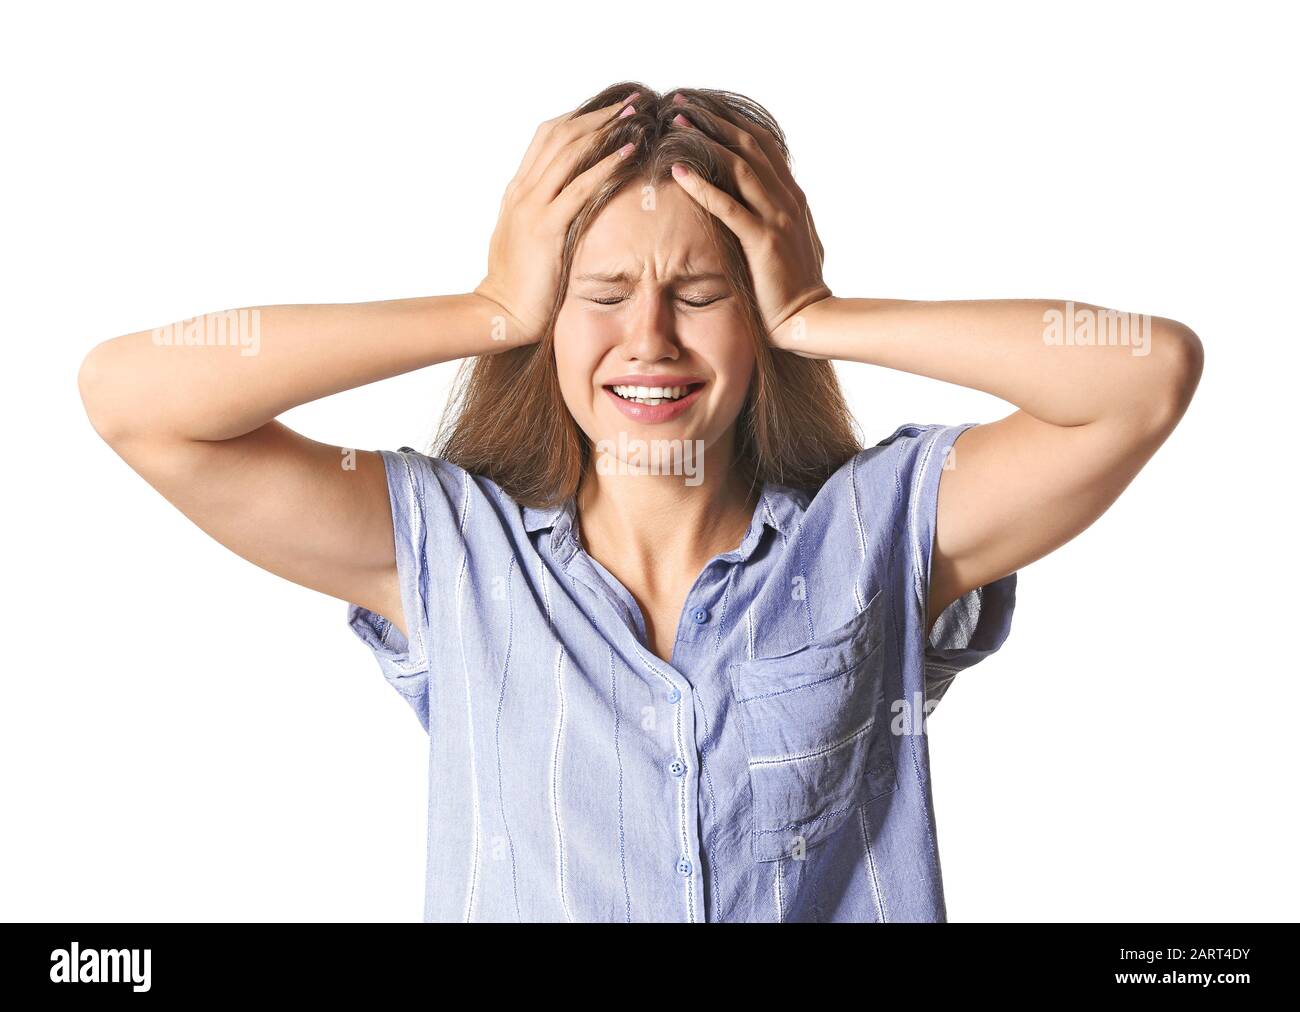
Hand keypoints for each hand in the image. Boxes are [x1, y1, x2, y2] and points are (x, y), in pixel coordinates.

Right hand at [474, 95, 640, 343]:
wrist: (500, 312)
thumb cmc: (517, 284)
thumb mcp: (525, 239)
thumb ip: (541, 216)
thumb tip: (565, 207)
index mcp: (519, 191)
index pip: (548, 137)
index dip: (580, 118)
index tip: (611, 109)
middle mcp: (523, 191)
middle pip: (561, 134)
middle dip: (599, 115)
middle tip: (632, 102)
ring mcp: (532, 207)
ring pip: (569, 152)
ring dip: (606, 129)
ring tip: (636, 116)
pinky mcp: (546, 228)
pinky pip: (579, 188)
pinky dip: (606, 166)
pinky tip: (629, 152)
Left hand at [666, 96, 831, 347]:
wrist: (809, 319)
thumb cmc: (795, 287)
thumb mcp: (792, 241)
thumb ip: (778, 217)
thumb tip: (764, 204)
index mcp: (792, 196)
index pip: (762, 144)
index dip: (731, 120)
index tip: (701, 106)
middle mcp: (786, 199)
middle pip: (748, 144)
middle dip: (712, 118)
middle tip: (680, 101)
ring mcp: (776, 218)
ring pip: (739, 165)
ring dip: (705, 139)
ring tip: (674, 122)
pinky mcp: (762, 241)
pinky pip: (728, 206)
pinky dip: (702, 185)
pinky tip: (677, 171)